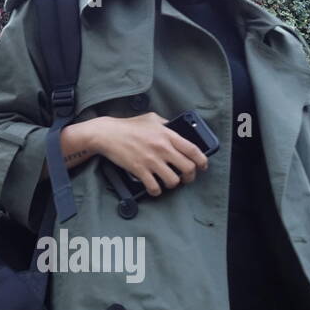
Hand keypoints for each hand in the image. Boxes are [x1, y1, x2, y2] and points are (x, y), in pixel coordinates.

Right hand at [89, 113, 208, 197]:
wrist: (107, 134)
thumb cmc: (128, 126)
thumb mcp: (151, 118)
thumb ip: (166, 124)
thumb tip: (176, 129)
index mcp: (167, 135)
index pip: (193, 150)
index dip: (202, 161)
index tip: (202, 166)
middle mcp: (162, 148)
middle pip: (188, 168)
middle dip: (190, 176)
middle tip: (185, 177)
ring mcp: (151, 160)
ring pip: (173, 181)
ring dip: (173, 184)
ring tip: (168, 182)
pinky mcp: (139, 170)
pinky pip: (155, 187)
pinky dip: (156, 190)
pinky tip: (154, 187)